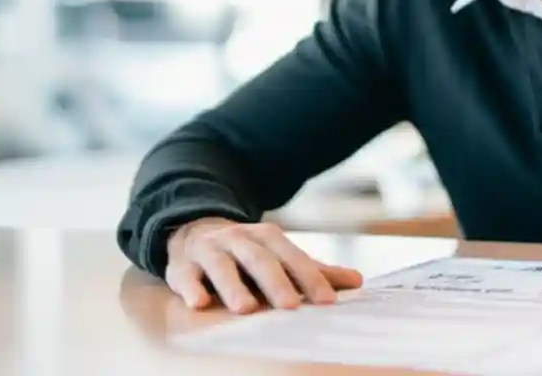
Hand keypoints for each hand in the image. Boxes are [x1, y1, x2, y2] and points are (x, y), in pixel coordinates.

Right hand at [165, 217, 362, 313]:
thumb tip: (358, 281)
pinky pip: (185, 276)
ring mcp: (210, 250)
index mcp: (268, 238)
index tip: (328, 301)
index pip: (293, 258)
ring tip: (246, 308)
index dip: (311, 278)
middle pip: (260, 260)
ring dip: (233, 286)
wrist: (195, 232)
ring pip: (222, 266)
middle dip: (276, 283)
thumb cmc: (247, 254)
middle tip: (291, 307)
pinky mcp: (182, 265)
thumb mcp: (280, 257)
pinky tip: (198, 304)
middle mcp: (239, 239)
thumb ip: (315, 271)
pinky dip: (191, 288)